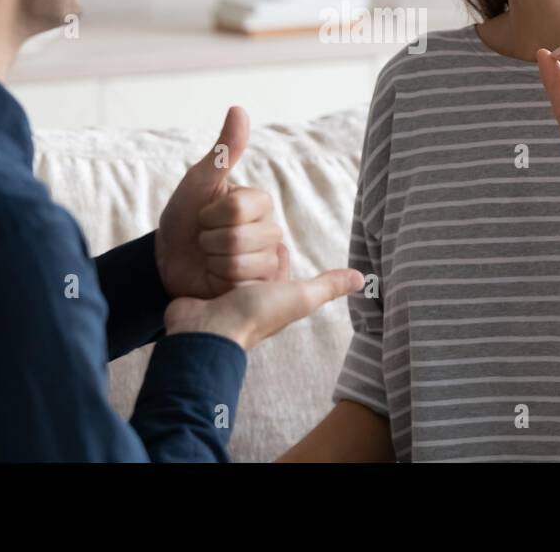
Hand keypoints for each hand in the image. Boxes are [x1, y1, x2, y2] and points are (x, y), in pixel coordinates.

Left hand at [156, 107, 284, 298]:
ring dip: (212, 261)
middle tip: (204, 239)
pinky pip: (242, 285)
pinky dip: (219, 280)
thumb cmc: (183, 218)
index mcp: (259, 203)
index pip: (238, 208)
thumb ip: (223, 151)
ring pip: (239, 262)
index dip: (210, 214)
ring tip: (210, 257)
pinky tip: (218, 277)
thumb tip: (238, 109)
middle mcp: (270, 230)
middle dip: (208, 239)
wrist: (168, 261)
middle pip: (239, 237)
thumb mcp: (198, 182)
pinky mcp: (261, 287)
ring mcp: (268, 260)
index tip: (203, 216)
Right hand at [164, 246, 363, 351]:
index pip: (276, 250)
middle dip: (240, 239)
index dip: (270, 242)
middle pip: (248, 246)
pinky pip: (203, 252)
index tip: (265, 230)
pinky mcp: (198, 280)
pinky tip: (197, 238)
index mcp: (274, 288)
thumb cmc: (253, 316)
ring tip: (211, 239)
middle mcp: (249, 286)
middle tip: (230, 237)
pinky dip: (201, 246)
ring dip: (219, 240)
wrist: (204, 330)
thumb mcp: (299, 298)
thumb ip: (327, 286)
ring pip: (225, 245)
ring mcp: (221, 283)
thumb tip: (362, 278)